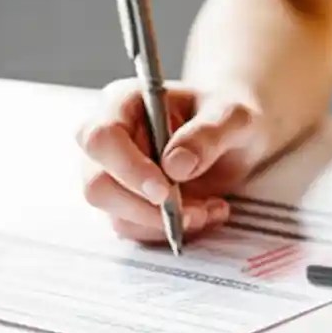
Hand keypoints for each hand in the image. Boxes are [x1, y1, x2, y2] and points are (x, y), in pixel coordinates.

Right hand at [76, 79, 265, 241]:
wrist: (234, 140)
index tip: (165, 192)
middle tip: (196, 211)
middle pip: (97, 184)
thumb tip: (175, 165)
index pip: (103, 138)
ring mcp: (112, 175)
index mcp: (124, 102)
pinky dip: (170, 229)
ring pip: (116, 215)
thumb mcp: (233, 118)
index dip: (129, 168)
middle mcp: (109, 139)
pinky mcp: (124, 203)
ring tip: (210, 208)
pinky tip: (204, 212)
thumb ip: (207, 134)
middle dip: (147, 208)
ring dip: (165, 222)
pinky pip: (135, 228)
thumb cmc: (226, 118)